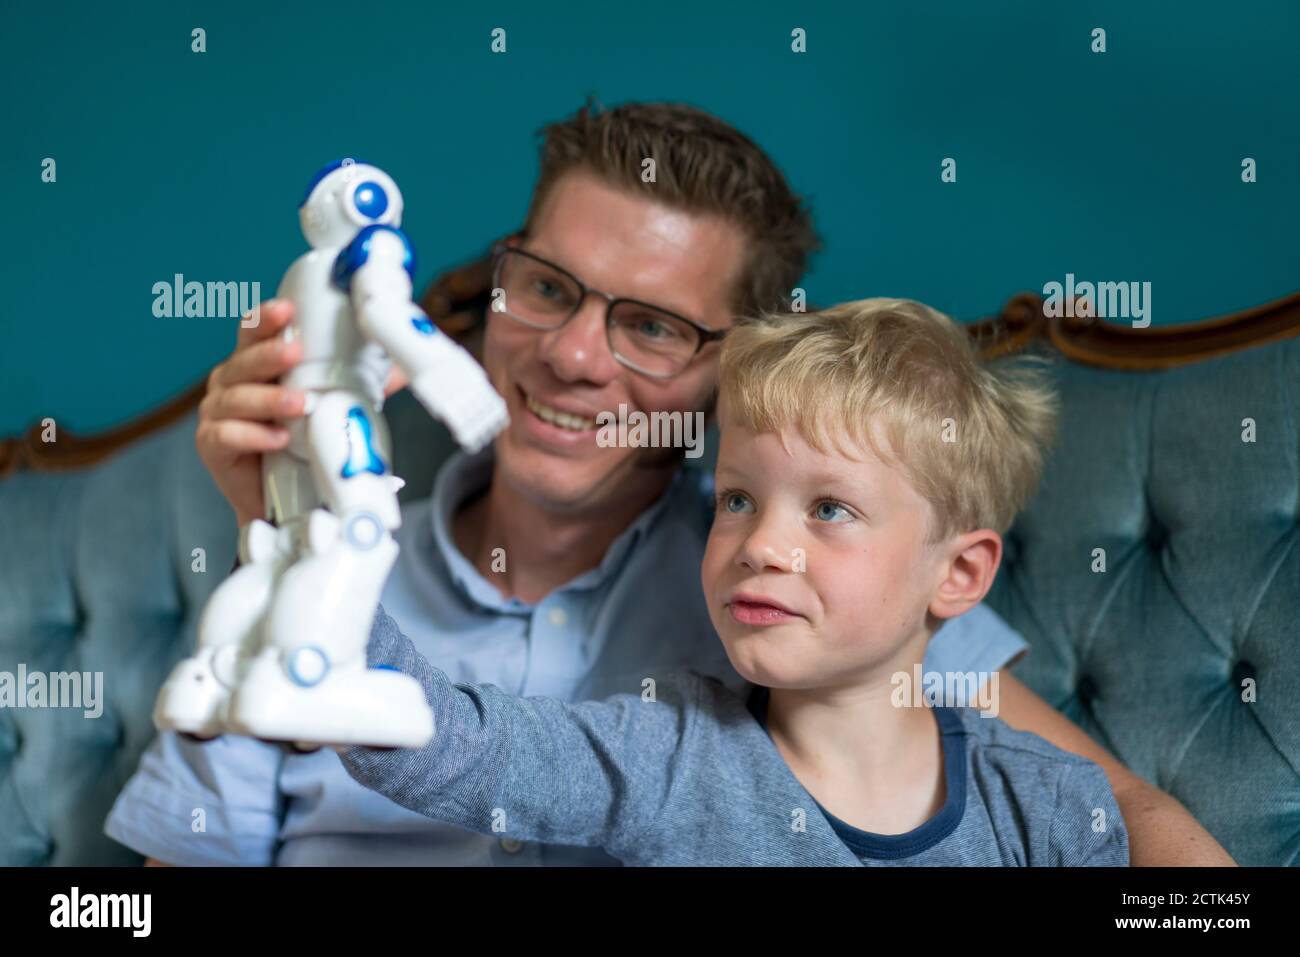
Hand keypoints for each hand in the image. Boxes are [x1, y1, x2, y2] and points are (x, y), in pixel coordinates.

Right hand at [196, 300, 411, 526]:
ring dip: (268, 399)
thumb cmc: (300, 439)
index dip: (266, 319)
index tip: (287, 310)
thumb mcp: (331, 404)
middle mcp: (231, 382)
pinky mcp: (211, 445)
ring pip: (236, 398)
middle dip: (268, 354)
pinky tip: (278, 439)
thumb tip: (402, 367)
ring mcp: (217, 413)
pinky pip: (225, 436)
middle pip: (242, 360)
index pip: (254, 332)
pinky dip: (252, 436)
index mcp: (255, 365)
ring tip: (300, 404)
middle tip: (295, 352)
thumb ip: (362, 383)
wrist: (281, 495)